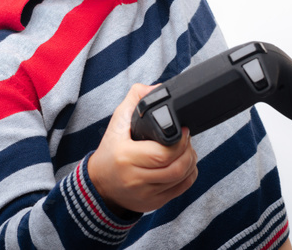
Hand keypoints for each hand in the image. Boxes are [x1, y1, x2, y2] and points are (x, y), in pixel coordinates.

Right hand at [87, 84, 198, 214]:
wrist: (100, 184)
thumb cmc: (111, 150)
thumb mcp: (117, 121)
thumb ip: (136, 99)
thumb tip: (157, 89)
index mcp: (125, 156)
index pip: (162, 153)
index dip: (180, 141)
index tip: (183, 130)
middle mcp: (135, 178)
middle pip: (176, 167)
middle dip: (188, 150)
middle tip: (186, 138)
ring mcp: (145, 193)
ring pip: (181, 179)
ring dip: (191, 161)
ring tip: (186, 149)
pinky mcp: (154, 203)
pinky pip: (181, 189)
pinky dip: (189, 175)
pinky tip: (184, 164)